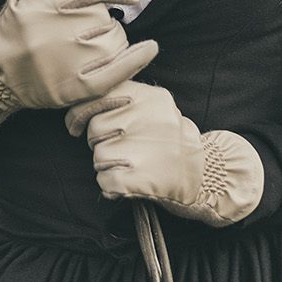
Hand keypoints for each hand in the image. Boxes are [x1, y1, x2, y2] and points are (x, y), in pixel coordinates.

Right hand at [0, 0, 158, 130]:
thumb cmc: (15, 33)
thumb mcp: (34, 0)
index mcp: (42, 6)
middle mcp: (54, 34)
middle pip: (103, 19)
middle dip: (105, 22)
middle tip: (92, 31)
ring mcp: (64, 63)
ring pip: (112, 43)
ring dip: (114, 41)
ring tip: (99, 45)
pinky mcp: (72, 88)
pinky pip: (114, 72)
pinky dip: (136, 60)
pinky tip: (149, 49)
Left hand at [65, 80, 262, 226]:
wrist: (205, 174)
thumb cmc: (169, 139)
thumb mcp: (155, 107)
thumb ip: (123, 97)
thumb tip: (77, 103)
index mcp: (151, 98)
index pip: (99, 96)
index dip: (82, 112)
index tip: (76, 125)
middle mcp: (148, 120)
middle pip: (95, 128)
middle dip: (98, 141)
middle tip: (120, 148)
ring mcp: (144, 149)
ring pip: (98, 156)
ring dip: (106, 165)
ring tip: (130, 165)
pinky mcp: (141, 179)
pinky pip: (105, 181)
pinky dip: (110, 186)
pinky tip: (128, 182)